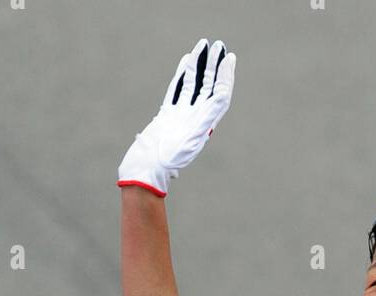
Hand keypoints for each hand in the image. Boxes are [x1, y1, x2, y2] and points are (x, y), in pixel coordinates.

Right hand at [117, 38, 235, 196]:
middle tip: (219, 45)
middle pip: (209, 87)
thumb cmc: (167, 159)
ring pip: (193, 85)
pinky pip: (177, 90)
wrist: (145, 169)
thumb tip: (221, 96)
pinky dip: (182, 75)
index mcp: (204, 125)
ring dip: (200, 65)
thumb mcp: (191, 138)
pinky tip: (186, 61)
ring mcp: (180, 116)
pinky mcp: (166, 116)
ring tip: (204, 45)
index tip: (229, 58)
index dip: (226, 76)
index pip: (220, 95)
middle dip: (214, 66)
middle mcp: (195, 119)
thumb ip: (207, 118)